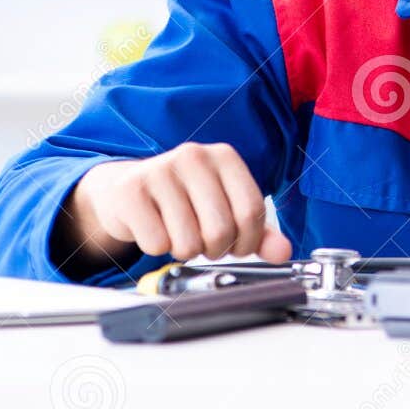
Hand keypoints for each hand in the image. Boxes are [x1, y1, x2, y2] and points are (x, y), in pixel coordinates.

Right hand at [60, 142, 290, 268]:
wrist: (127, 190)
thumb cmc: (183, 201)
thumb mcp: (225, 209)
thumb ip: (258, 231)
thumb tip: (282, 252)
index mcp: (224, 157)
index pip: (251, 211)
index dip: (247, 241)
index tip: (236, 246)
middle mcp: (194, 156)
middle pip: (221, 230)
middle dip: (214, 250)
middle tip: (202, 241)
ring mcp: (160, 169)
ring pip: (188, 242)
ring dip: (184, 251)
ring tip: (177, 233)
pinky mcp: (130, 191)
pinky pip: (156, 243)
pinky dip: (157, 248)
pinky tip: (153, 228)